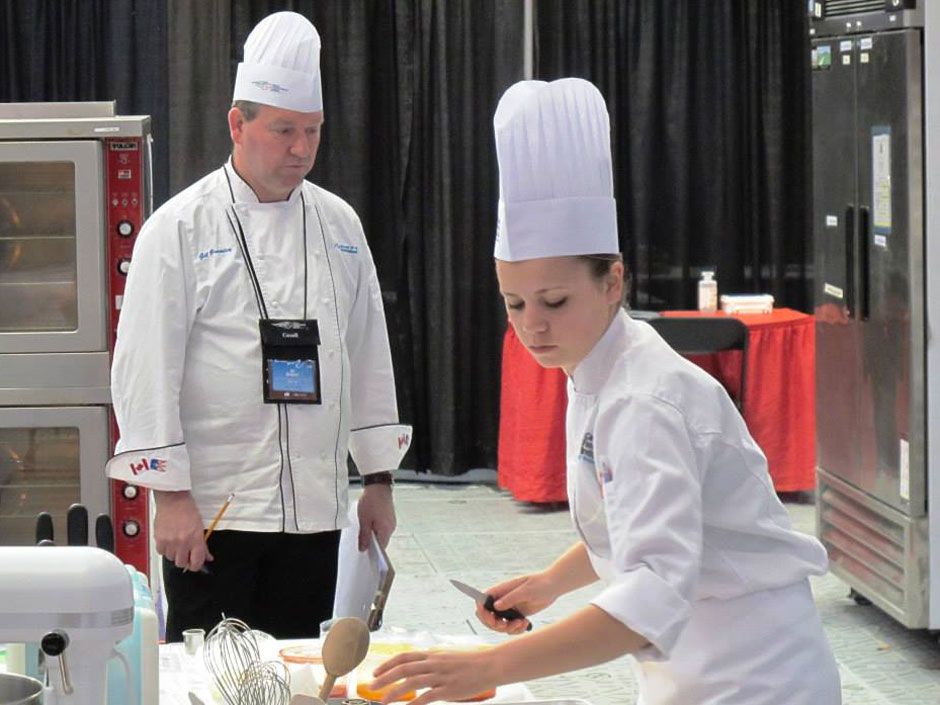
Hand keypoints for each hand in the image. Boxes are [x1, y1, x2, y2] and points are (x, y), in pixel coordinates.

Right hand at [153, 490, 210, 570]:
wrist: (173, 499)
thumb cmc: (187, 509)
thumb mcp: (200, 527)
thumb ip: (203, 545)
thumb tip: (207, 557)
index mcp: (195, 538)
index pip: (196, 562)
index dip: (196, 565)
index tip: (195, 564)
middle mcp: (182, 542)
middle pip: (182, 563)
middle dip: (185, 559)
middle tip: (186, 552)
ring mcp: (169, 541)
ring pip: (171, 558)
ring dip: (174, 554)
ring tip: (176, 543)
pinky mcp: (159, 539)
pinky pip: (161, 552)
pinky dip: (165, 549)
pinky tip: (169, 541)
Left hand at [357, 483, 395, 549]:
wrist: (378, 486)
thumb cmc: (372, 501)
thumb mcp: (364, 521)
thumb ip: (364, 536)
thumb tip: (363, 548)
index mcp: (386, 531)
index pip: (381, 548)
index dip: (372, 550)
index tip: (364, 549)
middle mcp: (391, 527)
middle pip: (382, 540)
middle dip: (372, 540)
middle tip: (362, 536)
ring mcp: (392, 521)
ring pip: (382, 533)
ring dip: (374, 532)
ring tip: (365, 525)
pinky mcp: (390, 515)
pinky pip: (384, 526)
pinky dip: (377, 526)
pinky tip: (370, 519)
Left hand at [369, 648, 497, 704]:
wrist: (490, 664)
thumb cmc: (471, 660)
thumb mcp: (448, 654)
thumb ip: (432, 659)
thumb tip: (418, 663)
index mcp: (432, 653)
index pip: (404, 656)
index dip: (388, 664)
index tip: (376, 672)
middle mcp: (434, 662)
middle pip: (403, 668)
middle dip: (385, 678)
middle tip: (372, 687)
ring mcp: (441, 675)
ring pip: (412, 682)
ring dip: (394, 692)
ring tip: (383, 701)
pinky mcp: (449, 689)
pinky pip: (427, 696)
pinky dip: (414, 703)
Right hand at [477, 573, 555, 633]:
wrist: (553, 587)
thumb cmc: (540, 584)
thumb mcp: (526, 590)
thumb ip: (511, 598)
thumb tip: (495, 606)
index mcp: (501, 590)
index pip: (482, 600)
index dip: (482, 611)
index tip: (492, 618)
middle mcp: (502, 600)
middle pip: (487, 616)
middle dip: (495, 624)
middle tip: (506, 625)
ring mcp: (509, 608)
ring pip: (499, 625)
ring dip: (508, 628)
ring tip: (521, 623)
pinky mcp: (517, 615)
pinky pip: (510, 628)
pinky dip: (516, 630)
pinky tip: (526, 624)